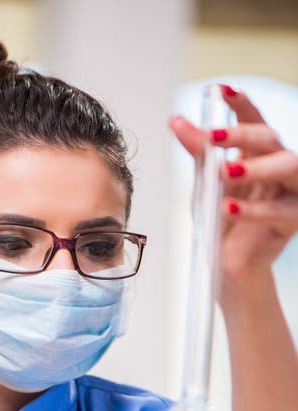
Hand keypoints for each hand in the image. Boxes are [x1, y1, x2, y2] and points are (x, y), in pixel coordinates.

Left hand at [170, 86, 297, 283]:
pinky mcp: (293, 221)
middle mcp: (280, 166)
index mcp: (260, 153)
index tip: (221, 90)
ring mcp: (292, 192)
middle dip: (243, 135)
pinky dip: (252, 209)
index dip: (240, 103)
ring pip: (288, 166)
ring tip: (227, 171)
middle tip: (214, 138)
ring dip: (257, 166)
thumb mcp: (204, 184)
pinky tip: (227, 209)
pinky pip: (278, 210)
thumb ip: (198, 152)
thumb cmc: (221, 222)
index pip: (254, 119)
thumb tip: (177, 120)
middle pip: (271, 138)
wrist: (229, 266)